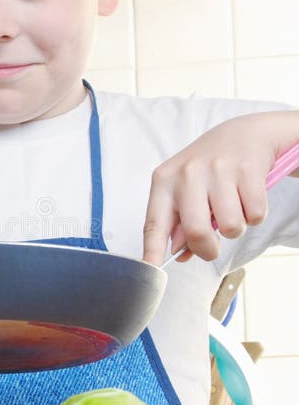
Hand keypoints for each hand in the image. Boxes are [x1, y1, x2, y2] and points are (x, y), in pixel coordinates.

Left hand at [142, 111, 298, 265]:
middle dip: (208, 249)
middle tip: (214, 245)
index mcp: (164, 180)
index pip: (154, 223)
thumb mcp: (184, 190)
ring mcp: (218, 169)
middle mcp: (187, 173)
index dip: (152, 250)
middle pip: (196, 232)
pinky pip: (255, 215)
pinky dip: (255, 214)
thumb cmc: (208, 169)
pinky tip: (247, 196)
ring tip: (232, 206)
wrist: (243, 134)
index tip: (150, 270)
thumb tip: (179, 254)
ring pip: (231, 227)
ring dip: (236, 227)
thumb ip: (179, 222)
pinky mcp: (247, 169)